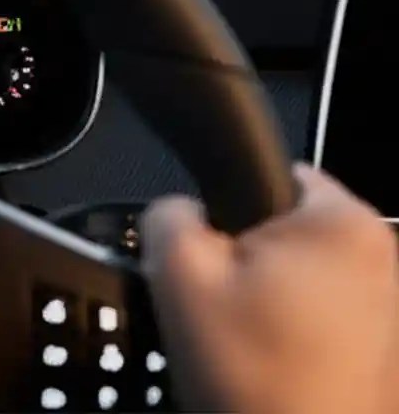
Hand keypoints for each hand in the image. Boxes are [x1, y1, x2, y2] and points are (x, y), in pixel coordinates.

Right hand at [142, 165, 398, 413]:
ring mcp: (393, 302)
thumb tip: (179, 210)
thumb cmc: (253, 374)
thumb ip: (169, 217)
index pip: (268, 171)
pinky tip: (278, 362)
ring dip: (277, 296)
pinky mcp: (388, 344)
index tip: (211, 255)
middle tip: (223, 305)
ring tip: (251, 341)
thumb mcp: (178, 278)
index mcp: (341, 220)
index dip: (225, 208)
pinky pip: (328, 314)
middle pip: (289, 227)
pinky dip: (302, 330)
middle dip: (251, 257)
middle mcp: (384, 252)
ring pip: (307, 274)